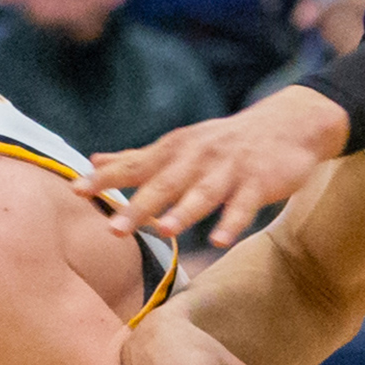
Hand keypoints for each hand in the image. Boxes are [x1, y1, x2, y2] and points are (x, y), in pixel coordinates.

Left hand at [75, 86, 349, 247]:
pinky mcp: (258, 183)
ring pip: (202, 194)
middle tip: (113, 230)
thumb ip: (136, 157)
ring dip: (183, 212)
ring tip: (163, 231)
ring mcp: (228, 171)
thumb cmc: (224, 141)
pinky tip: (219, 241)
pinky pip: (243, 206)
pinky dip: (232, 222)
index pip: (133, 166)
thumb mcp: (179, 144)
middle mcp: (197, 158)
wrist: (289, 123)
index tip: (75, 190)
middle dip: (138, 206)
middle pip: (164, 185)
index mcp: (174, 151)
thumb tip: (94, 161)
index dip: (105, 179)